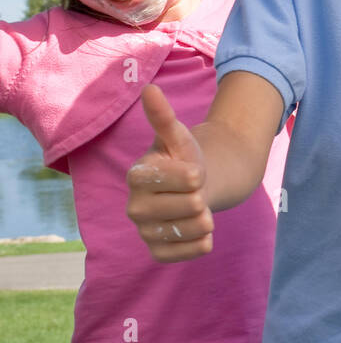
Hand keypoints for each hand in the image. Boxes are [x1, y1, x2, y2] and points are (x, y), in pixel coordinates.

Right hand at [126, 84, 213, 261]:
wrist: (192, 188)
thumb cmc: (183, 158)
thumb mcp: (178, 136)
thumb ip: (163, 116)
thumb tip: (149, 89)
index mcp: (136, 175)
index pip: (179, 179)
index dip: (193, 174)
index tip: (193, 170)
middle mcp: (133, 207)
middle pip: (189, 206)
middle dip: (200, 196)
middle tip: (194, 191)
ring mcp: (144, 231)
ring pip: (189, 230)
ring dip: (203, 220)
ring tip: (199, 209)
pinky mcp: (156, 251)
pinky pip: (187, 253)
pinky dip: (201, 243)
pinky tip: (200, 230)